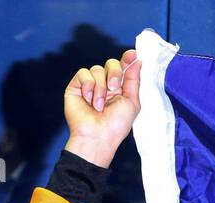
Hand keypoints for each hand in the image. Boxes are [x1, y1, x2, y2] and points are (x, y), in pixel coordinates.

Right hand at [64, 49, 141, 167]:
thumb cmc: (117, 124)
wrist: (98, 135)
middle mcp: (106, 84)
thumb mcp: (131, 101)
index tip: (133, 54)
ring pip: (97, 69)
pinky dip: (88, 85)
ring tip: (99, 105)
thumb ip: (133, 80)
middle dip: (114, 73)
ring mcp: (91, 84)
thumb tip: (137, 60)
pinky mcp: (76, 86)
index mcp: (120, 88)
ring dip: (100, 88)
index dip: (128, 59)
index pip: (124, 68)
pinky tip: (89, 99)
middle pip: (111, 63)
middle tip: (114, 89)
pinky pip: (83, 73)